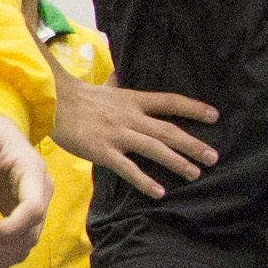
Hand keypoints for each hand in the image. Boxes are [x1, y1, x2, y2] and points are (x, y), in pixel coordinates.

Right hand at [51, 69, 217, 197]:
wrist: (53, 103)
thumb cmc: (78, 97)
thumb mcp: (104, 88)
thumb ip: (116, 85)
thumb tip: (118, 75)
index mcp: (133, 100)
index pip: (169, 102)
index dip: (193, 108)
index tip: (215, 116)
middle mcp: (130, 117)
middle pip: (168, 130)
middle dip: (193, 144)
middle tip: (214, 157)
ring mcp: (117, 135)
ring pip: (154, 149)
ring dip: (177, 162)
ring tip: (195, 173)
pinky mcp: (102, 151)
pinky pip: (127, 168)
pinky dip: (144, 181)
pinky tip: (159, 192)